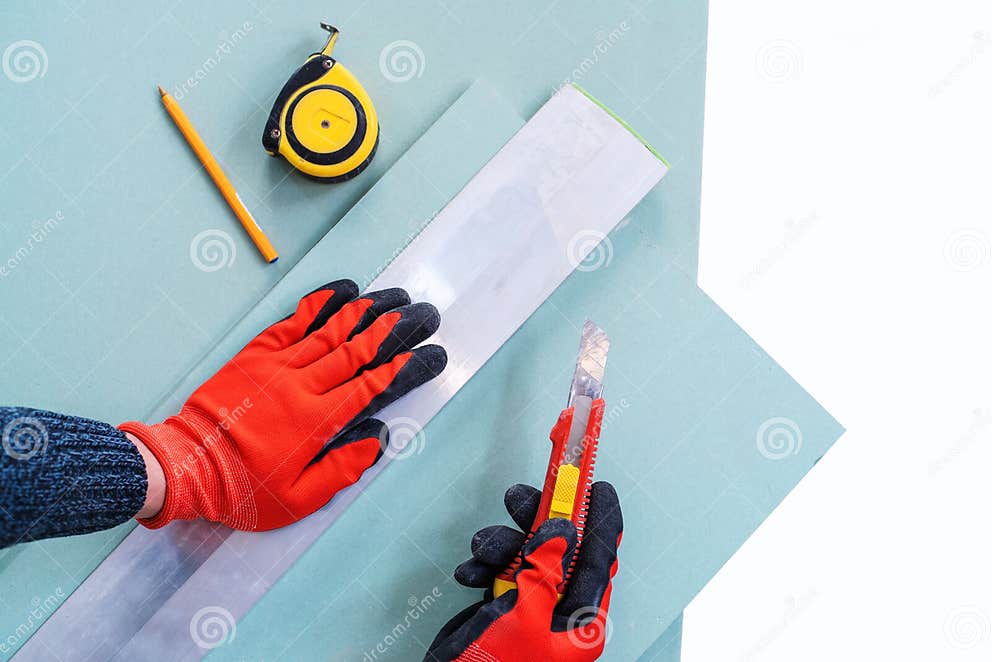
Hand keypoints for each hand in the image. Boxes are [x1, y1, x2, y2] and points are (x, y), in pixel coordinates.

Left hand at [120, 279, 445, 530]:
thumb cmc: (242, 489)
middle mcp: (301, 386)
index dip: (402, 367)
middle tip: (421, 313)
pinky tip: (339, 291)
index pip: (370, 386)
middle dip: (393, 329)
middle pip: (356, 349)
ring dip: (364, 311)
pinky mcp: (254, 355)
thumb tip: (378, 438)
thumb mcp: (297, 499)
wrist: (184, 466)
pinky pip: (291, 323)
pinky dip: (317, 305)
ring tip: (391, 297)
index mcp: (316, 422)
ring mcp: (276, 365)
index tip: (427, 353)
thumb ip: (341, 469)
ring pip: (329, 330)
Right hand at [426, 482, 622, 661]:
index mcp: (582, 620)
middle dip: (537, 521)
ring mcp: (532, 609)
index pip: (599, 559)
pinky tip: (469, 574)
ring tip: (482, 549)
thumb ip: (545, 570)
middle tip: (518, 497)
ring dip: (502, 546)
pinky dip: (483, 568)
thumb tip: (563, 529)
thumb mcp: (525, 617)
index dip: (600, 519)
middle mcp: (561, 612)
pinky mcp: (504, 608)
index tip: (597, 485)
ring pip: (526, 557)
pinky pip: (500, 574)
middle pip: (560, 550)